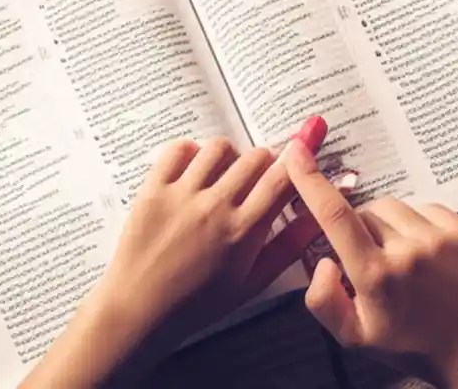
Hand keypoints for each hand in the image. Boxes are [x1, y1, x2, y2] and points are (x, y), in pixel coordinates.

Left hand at [23, 125, 324, 387]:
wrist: (140, 311)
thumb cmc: (199, 303)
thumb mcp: (252, 282)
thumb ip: (288, 247)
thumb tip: (317, 217)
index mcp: (244, 231)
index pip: (282, 179)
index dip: (297, 164)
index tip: (300, 160)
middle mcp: (215, 207)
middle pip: (256, 157)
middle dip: (265, 163)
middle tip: (257, 180)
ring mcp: (182, 195)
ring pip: (219, 148)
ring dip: (230, 156)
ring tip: (223, 175)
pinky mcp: (153, 190)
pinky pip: (177, 149)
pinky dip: (191, 152)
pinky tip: (193, 170)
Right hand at [284, 140, 457, 388]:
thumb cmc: (411, 345)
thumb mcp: (353, 337)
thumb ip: (322, 299)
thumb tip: (321, 259)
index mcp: (375, 276)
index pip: (334, 216)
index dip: (310, 179)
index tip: (296, 152)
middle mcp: (406, 251)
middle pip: (362, 211)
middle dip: (356, 229)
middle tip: (368, 260)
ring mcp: (437, 237)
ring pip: (390, 206)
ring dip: (384, 223)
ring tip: (396, 256)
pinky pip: (422, 206)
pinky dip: (414, 222)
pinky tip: (420, 251)